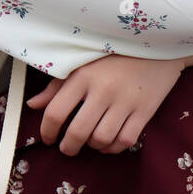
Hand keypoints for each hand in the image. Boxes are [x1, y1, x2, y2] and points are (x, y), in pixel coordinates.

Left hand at [24, 54, 184, 154]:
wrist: (159, 44)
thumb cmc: (116, 53)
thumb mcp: (83, 63)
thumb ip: (57, 85)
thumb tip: (33, 105)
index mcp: (83, 75)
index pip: (55, 112)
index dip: (47, 131)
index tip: (49, 138)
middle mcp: (103, 89)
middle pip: (77, 132)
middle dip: (68, 147)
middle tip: (67, 149)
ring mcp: (126, 101)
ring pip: (101, 139)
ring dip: (92, 147)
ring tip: (89, 142)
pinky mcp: (145, 110)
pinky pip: (126, 140)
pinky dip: (114, 147)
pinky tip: (109, 142)